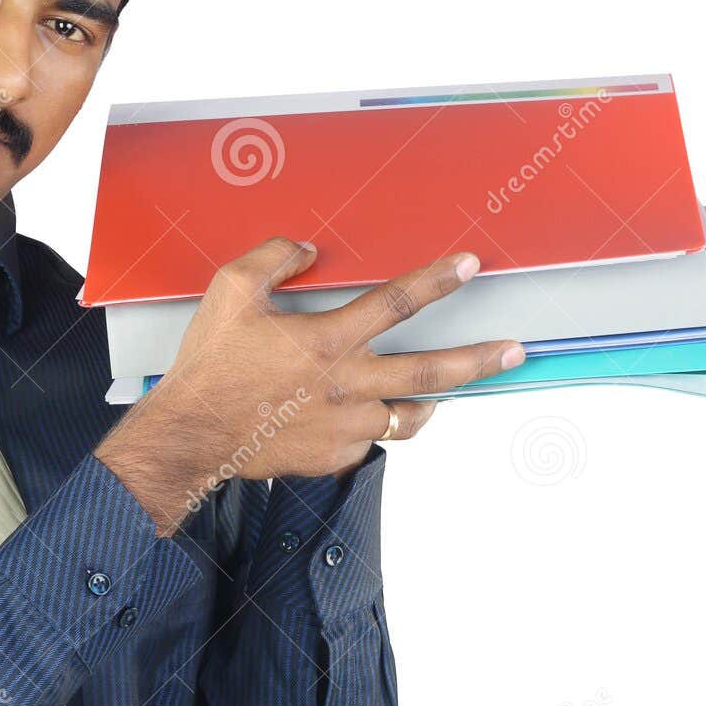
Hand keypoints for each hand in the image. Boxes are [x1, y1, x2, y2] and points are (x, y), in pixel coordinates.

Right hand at [93, 237, 523, 533]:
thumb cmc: (209, 364)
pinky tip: (363, 417)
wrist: (192, 435)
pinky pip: (369, 441)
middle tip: (513, 351)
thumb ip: (273, 259)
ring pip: (407, 416)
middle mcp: (346, 385)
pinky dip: (372, 427)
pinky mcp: (333, 456)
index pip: (396, 303)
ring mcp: (343, 427)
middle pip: (429, 371)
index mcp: (326, 341)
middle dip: (478, 359)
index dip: (437, 280)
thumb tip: (307, 249)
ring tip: (440, 395)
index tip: (469, 267)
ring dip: (427, 402)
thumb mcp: (230, 291)